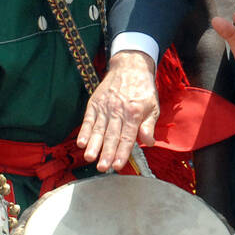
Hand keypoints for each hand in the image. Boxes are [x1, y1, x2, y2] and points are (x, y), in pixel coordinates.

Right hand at [78, 50, 158, 171]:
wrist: (130, 66)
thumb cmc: (143, 90)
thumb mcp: (153, 106)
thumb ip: (149, 126)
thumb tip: (148, 142)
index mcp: (134, 113)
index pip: (127, 137)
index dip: (122, 152)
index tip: (118, 165)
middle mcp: (118, 111)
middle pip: (112, 135)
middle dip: (106, 153)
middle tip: (102, 168)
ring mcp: (105, 107)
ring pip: (98, 129)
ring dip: (93, 145)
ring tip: (89, 158)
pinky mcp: (95, 103)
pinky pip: (88, 119)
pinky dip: (84, 131)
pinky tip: (81, 142)